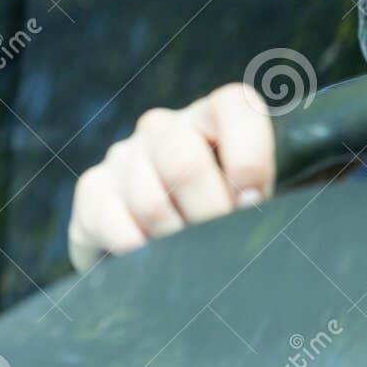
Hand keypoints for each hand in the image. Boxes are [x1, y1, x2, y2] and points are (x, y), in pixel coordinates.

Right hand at [67, 82, 274, 271]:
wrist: (168, 249)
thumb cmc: (229, 217)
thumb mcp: (261, 198)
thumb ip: (274, 192)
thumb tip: (262, 207)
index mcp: (216, 115)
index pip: (235, 106)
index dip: (249, 158)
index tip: (254, 203)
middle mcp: (166, 127)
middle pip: (185, 163)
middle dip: (210, 216)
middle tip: (222, 244)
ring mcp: (125, 155)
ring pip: (150, 203)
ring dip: (175, 242)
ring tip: (190, 256)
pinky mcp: (93, 188)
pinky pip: (112, 224)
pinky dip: (138, 253)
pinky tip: (153, 260)